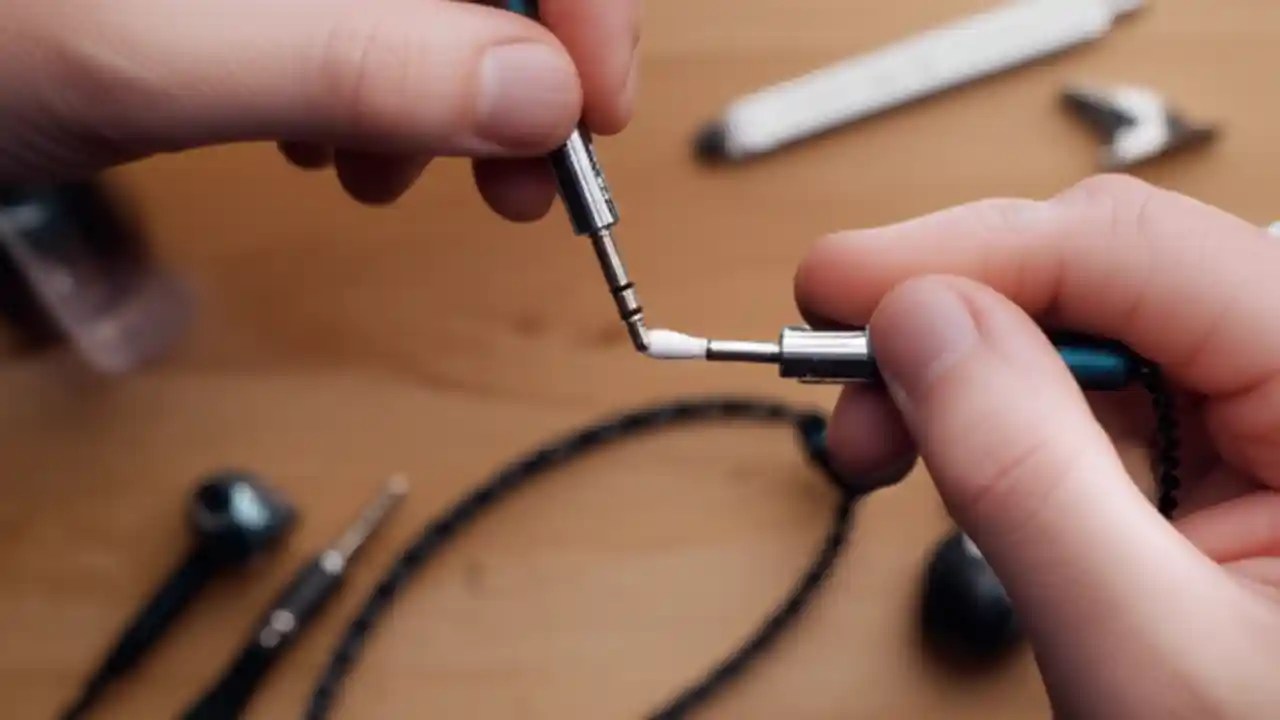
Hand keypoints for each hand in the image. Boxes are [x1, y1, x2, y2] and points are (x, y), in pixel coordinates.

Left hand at [0, 0, 638, 215]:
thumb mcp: (158, 49)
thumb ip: (358, 59)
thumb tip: (535, 93)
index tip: (592, 102)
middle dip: (520, 67)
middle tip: (526, 176)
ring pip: (437, 6)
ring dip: (450, 101)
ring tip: (396, 177)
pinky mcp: (265, 0)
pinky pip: (375, 33)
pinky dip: (384, 104)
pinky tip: (336, 148)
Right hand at [795, 175, 1279, 717]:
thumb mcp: (1146, 648)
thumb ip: (1029, 476)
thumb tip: (918, 321)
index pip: (1135, 251)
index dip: (966, 253)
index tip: (836, 286)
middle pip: (1103, 265)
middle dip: (952, 307)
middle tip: (843, 374)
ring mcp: (1269, 408)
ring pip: (1087, 317)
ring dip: (963, 361)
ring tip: (882, 433)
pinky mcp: (1225, 445)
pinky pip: (1096, 382)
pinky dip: (1001, 406)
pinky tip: (955, 445)